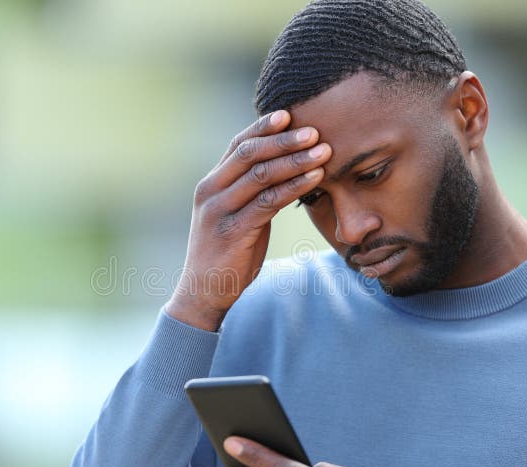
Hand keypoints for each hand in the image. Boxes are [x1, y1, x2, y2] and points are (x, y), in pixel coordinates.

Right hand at [165, 110, 331, 330]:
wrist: (203, 293)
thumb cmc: (226, 254)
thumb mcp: (237, 216)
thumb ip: (252, 193)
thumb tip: (284, 171)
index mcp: (212, 184)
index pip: (238, 145)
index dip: (263, 128)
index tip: (289, 113)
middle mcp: (211, 191)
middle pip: (249, 153)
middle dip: (284, 139)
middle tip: (315, 129)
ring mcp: (219, 211)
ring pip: (260, 175)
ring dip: (295, 160)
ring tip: (323, 150)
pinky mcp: (233, 231)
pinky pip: (267, 202)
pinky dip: (293, 187)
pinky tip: (315, 179)